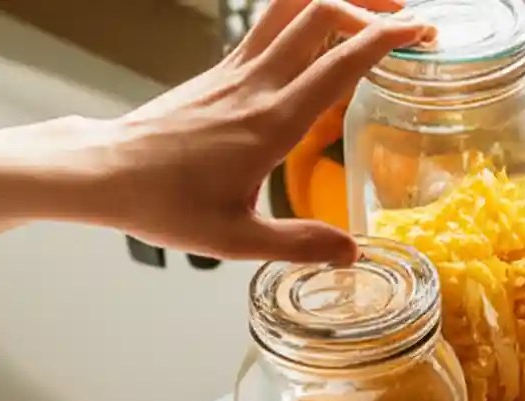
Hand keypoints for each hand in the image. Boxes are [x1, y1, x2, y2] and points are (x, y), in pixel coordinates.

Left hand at [100, 0, 434, 264]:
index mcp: (269, 123)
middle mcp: (255, 85)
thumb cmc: (163, 204)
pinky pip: (269, 25)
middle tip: (408, 20)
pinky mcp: (220, 71)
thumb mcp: (235, 239)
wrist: (104, 172)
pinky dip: (306, 17)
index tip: (420, 33)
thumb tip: (351, 252)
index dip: (385, 38)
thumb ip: (299, 243)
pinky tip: (322, 36)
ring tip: (372, 12)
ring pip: (290, 6)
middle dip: (370, 5)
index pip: (338, 62)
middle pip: (318, 12)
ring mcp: (235, 70)